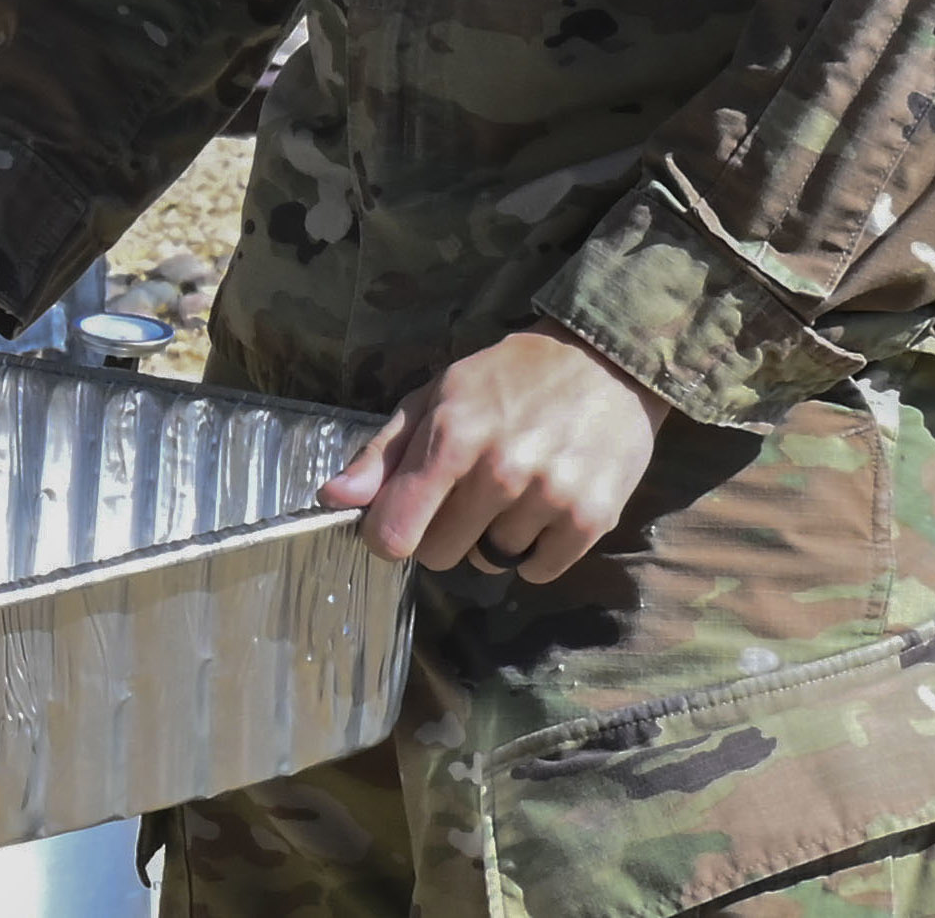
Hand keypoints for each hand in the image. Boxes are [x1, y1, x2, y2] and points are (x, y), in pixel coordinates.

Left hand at [324, 326, 667, 580]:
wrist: (602, 364)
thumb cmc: (506, 380)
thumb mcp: (435, 398)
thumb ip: (382, 454)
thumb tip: (332, 499)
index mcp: (452, 437)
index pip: (396, 530)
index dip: (386, 536)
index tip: (396, 523)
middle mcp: (500, 472)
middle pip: (439, 554)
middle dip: (441, 532)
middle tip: (463, 494)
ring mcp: (549, 498)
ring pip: (489, 562)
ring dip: (491, 538)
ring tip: (510, 491)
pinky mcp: (592, 519)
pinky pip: (537, 571)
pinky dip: (532, 552)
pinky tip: (539, 510)